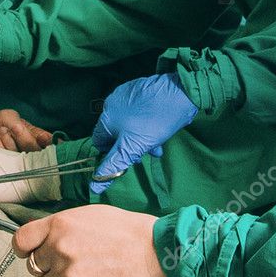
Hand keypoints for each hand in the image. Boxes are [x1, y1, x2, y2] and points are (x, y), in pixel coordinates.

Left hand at [12, 205, 168, 276]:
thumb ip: (63, 227)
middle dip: (52, 268)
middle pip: (36, 267)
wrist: (157, 253)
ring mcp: (69, 275)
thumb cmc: (129, 232)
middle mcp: (59, 249)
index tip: (30, 254)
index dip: (24, 250)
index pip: (21, 240)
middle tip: (79, 265)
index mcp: (60, 225)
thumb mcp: (91, 215)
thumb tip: (44, 241)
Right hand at [90, 73, 197, 193]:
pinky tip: (158, 129)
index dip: (112, 154)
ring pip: (127, 124)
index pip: (99, 142)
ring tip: (156, 144)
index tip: (128, 158)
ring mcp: (125, 95)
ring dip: (139, 137)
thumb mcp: (133, 148)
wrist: (181, 93)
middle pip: (114, 133)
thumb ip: (113, 165)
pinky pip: (136, 111)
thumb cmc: (156, 122)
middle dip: (129, 146)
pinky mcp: (138, 90)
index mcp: (106, 118)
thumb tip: (94, 186)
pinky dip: (144, 123)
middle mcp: (111, 104)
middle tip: (146, 151)